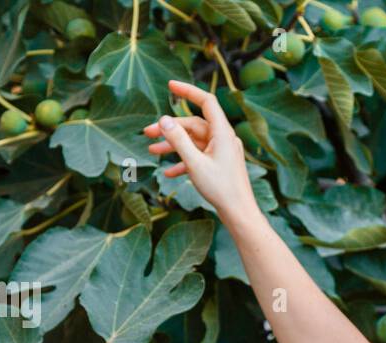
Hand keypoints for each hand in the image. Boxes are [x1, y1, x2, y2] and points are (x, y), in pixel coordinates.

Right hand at [144, 79, 258, 222]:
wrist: (239, 214)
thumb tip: (163, 119)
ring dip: (173, 146)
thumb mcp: (195, 164)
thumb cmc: (221, 189)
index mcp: (222, 133)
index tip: (170, 85)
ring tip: (151, 152)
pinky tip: (168, 173)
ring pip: (193, 142)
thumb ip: (178, 140)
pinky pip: (199, 157)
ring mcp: (222, 152)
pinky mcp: (219, 164)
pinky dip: (183, 161)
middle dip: (169, 128)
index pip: (206, 101)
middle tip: (146, 133)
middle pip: (193, 125)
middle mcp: (224, 139)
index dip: (188, 91)